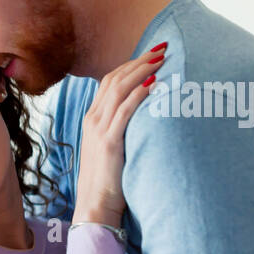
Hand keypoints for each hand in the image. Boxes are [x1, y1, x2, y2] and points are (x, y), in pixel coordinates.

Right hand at [72, 43, 164, 226]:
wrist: (95, 206)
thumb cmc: (107, 181)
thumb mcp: (111, 149)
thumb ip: (120, 130)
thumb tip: (144, 118)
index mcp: (91, 120)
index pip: (109, 82)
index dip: (130, 65)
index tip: (151, 54)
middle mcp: (92, 120)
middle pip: (114, 79)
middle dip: (139, 61)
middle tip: (162, 48)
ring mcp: (98, 130)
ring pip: (119, 89)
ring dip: (142, 71)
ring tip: (161, 59)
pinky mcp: (109, 142)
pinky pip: (124, 111)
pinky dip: (139, 94)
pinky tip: (154, 84)